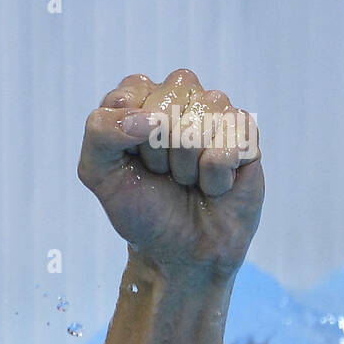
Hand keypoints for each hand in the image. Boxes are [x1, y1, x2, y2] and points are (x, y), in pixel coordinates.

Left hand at [77, 69, 263, 280]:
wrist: (179, 249)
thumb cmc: (139, 207)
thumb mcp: (97, 172)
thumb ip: (101, 132)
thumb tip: (149, 119)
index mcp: (139, 98)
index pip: (129, 94)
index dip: (126, 136)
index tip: (130, 159)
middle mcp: (180, 96)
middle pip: (165, 108)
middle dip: (156, 152)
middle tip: (162, 173)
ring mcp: (217, 112)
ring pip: (196, 127)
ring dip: (185, 167)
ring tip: (187, 179)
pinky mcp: (247, 134)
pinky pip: (227, 147)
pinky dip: (214, 178)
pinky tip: (214, 184)